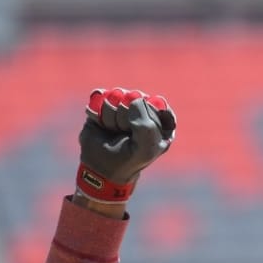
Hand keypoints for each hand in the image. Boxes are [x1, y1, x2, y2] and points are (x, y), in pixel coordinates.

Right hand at [76, 88, 175, 202]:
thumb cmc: (128, 160)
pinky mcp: (106, 102)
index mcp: (163, 120)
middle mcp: (145, 109)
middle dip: (126, 118)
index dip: (145, 117)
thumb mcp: (145, 149)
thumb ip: (146, 125)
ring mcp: (125, 104)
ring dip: (112, 116)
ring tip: (113, 131)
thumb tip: (133, 99)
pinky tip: (102, 123)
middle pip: (136, 97)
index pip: (157, 103)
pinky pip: (101, 94)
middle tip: (124, 134)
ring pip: (118, 95)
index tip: (138, 133)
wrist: (101, 168)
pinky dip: (99, 111)